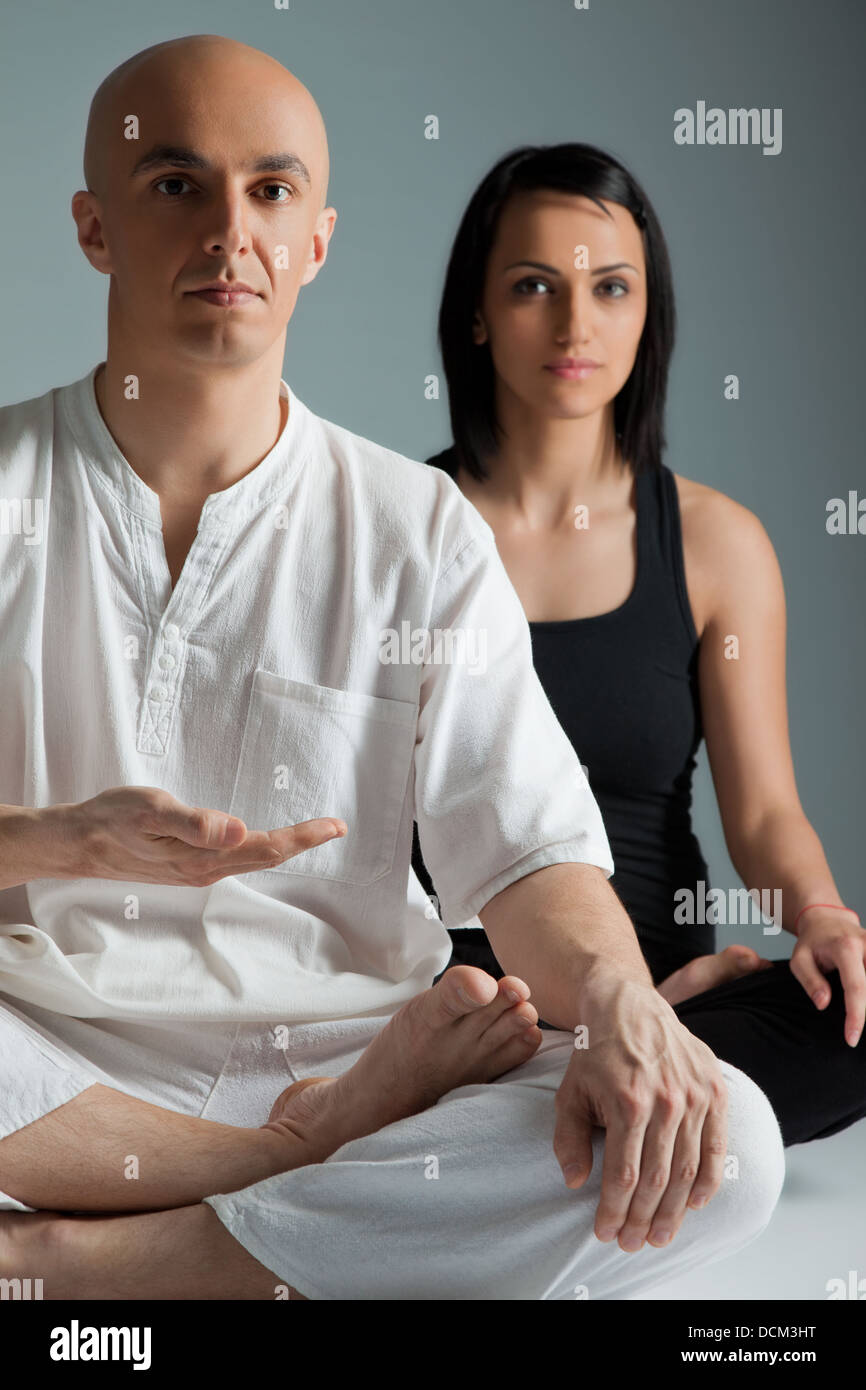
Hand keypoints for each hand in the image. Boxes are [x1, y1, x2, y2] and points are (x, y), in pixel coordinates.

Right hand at [41, 785, 346, 886]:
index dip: (303, 837)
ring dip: (283, 846)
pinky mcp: (187, 864)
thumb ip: (196, 823)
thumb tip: (240, 829)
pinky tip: (262, 839)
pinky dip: (259, 847)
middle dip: (302, 842)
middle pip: (265, 856)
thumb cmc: (113, 820)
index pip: (267, 848)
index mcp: (204, 859)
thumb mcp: (152, 812)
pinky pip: (235, 859)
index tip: (335, 826)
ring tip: (311, 832)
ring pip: (251, 859)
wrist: (78, 843)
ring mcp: (197, 870)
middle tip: (336, 826)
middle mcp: (206, 870)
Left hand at [553, 973, 727, 1253]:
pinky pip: (717, 1147)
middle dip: (642, 1219)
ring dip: (674, 1211)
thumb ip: (568, 1138)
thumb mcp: (570, 1091)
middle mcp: (666, 1102)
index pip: (623, 1174)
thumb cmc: (597, 1053)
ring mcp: (695, 1097)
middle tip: (632, 1244)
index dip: (613, 1210)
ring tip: (660, 1235)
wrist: (631, 1006)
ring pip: (687, 1170)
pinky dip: (709, 1180)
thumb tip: (573, 1181)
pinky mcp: (714, 1091)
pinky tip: (695, 1204)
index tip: (605, 1233)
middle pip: (657, 1180)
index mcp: (627, 1102)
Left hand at [789, 909, 864, 1046]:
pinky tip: (863, 1007)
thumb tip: (823, 1004)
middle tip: (855, 1036)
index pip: (856, 987)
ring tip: (858, 1024)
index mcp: (846, 948)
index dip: (856, 1016)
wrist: (827, 919)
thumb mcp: (800, 959)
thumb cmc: (812, 942)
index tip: (852, 1039)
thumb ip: (810, 980)